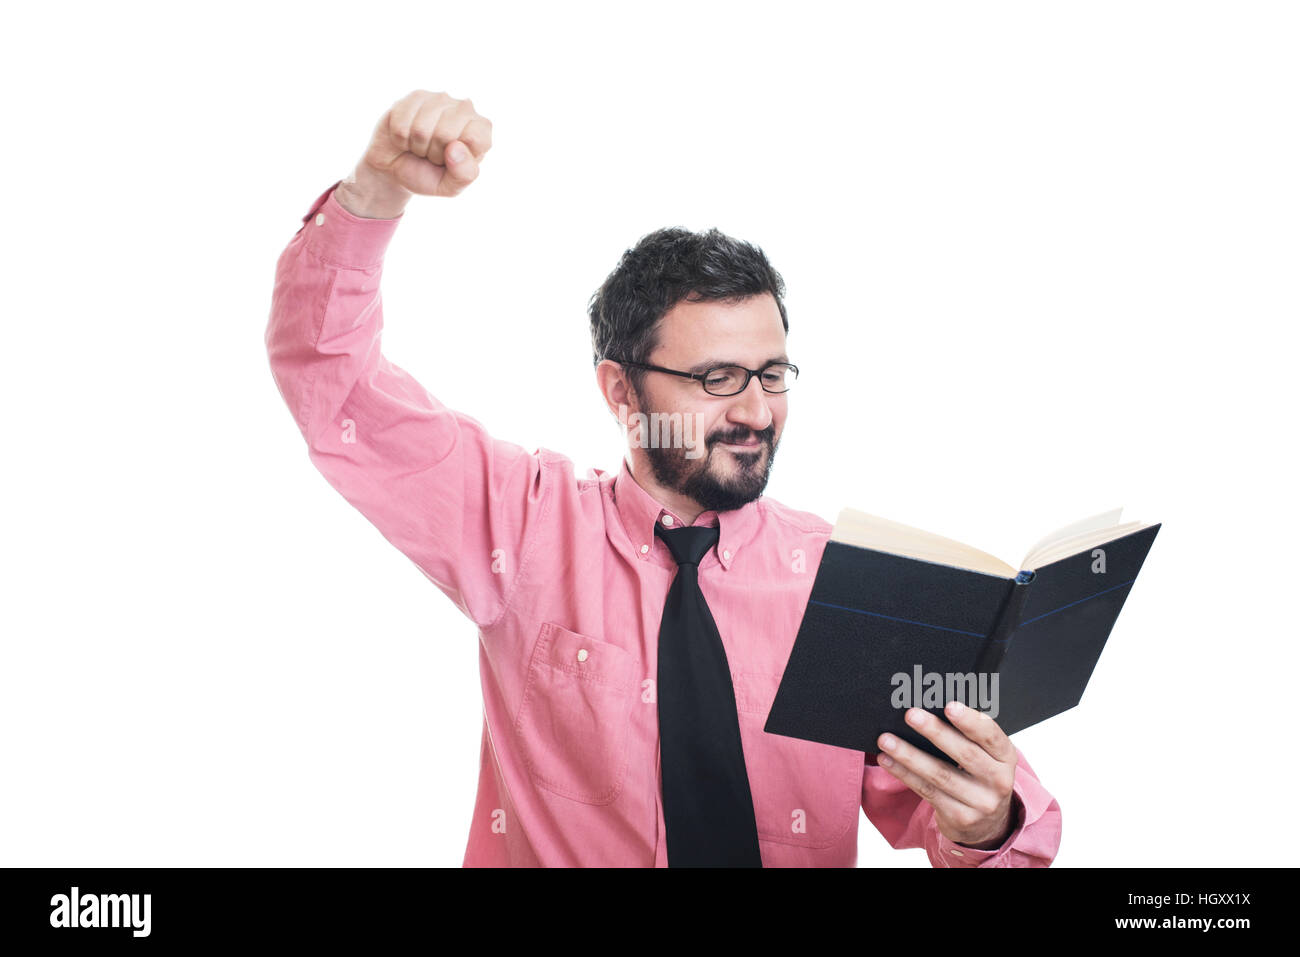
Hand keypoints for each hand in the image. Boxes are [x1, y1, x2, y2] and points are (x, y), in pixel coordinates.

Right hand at [351, 89, 493, 204]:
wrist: (396, 168)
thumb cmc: (429, 175)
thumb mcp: (450, 186)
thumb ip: (463, 174)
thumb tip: (456, 147)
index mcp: (481, 131)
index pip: (474, 138)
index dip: (457, 157)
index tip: (450, 161)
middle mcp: (465, 109)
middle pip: (445, 133)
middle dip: (434, 152)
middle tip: (432, 155)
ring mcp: (441, 99)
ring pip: (421, 127)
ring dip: (416, 144)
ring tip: (420, 145)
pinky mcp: (416, 96)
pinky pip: (402, 122)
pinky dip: (401, 137)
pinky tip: (407, 136)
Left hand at [876, 701, 1017, 848]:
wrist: (988, 823)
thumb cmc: (980, 775)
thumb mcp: (987, 756)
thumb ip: (969, 736)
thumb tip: (929, 708)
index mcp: (1006, 758)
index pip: (992, 736)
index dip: (971, 721)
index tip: (949, 705)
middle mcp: (998, 781)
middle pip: (964, 754)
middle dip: (935, 732)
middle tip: (911, 714)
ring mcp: (980, 803)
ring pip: (940, 775)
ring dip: (909, 755)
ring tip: (886, 739)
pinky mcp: (959, 817)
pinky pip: (926, 791)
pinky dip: (903, 774)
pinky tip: (887, 759)